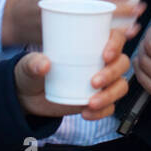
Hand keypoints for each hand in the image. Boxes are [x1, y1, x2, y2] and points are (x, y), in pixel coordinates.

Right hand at [2, 0, 144, 47]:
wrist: (12, 18)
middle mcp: (61, 3)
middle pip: (94, 8)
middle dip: (120, 10)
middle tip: (139, 10)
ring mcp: (59, 24)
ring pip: (92, 28)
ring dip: (116, 29)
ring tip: (134, 28)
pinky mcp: (57, 40)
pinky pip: (81, 45)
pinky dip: (99, 46)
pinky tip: (114, 48)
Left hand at [14, 27, 130, 120]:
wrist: (28, 96)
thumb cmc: (33, 70)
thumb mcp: (29, 64)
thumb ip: (34, 63)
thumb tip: (44, 65)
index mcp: (90, 44)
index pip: (115, 37)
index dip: (116, 43)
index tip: (105, 54)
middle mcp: (100, 61)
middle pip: (122, 63)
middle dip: (112, 73)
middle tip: (93, 82)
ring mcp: (102, 82)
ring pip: (121, 85)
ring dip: (110, 95)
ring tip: (90, 103)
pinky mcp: (98, 100)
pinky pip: (111, 106)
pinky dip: (103, 111)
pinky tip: (86, 113)